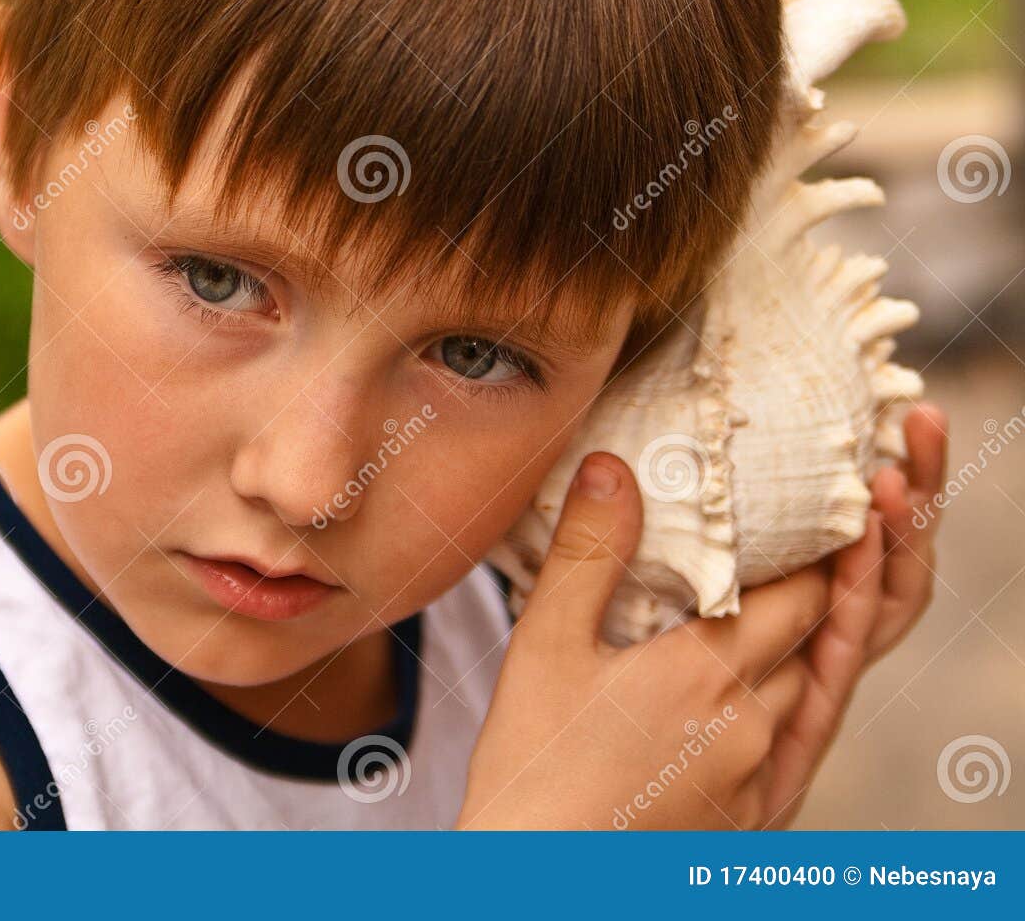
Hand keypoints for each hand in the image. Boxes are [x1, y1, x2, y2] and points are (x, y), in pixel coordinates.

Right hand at [457, 400, 947, 830]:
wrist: (536, 881)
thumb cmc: (531, 767)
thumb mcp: (543, 646)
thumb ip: (588, 554)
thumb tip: (612, 468)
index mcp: (705, 673)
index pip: (802, 596)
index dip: (817, 552)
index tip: (814, 511)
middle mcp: (749, 727)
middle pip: (813, 643)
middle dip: (811, 594)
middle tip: (795, 548)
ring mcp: (754, 782)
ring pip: (804, 699)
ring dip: (794, 654)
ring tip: (766, 615)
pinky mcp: (747, 822)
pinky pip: (786, 752)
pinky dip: (779, 712)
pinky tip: (746, 699)